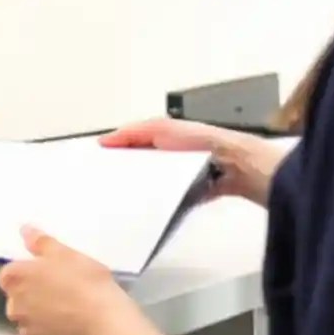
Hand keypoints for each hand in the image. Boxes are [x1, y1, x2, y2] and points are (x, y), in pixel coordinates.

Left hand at [0, 226, 161, 334]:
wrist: (103, 317)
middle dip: (32, 289)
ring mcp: (25, 325)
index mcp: (14, 276)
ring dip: (39, 308)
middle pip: (16, 294)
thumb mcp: (64, 252)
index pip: (9, 272)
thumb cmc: (84, 283)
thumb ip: (40, 242)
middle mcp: (14, 303)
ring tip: (66, 302)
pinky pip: (38, 331)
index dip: (27, 270)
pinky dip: (48, 325)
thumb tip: (26, 231)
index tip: (44, 269)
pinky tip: (66, 318)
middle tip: (59, 284)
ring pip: (27, 314)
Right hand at [99, 118, 285, 205]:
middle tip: (111, 182)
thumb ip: (131, 133)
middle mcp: (173, 153)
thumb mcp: (160, 129)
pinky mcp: (194, 191)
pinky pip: (172, 198)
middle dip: (127, 172)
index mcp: (163, 135)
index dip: (115, 150)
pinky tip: (155, 205)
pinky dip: (164, 201)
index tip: (99, 162)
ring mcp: (183, 173)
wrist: (234, 165)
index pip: (132, 142)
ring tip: (132, 194)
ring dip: (145, 187)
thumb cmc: (202, 142)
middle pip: (142, 164)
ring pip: (155, 182)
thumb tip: (106, 140)